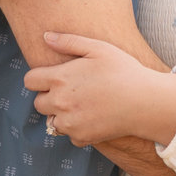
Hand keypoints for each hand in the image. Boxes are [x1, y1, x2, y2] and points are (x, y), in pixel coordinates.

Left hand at [24, 32, 175, 145]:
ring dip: (62, 115)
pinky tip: (94, 118)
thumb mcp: (98, 48)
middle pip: (38, 103)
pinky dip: (78, 129)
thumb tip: (45, 37)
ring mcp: (69, 123)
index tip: (54, 78)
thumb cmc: (124, 70)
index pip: (29, 81)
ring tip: (84, 105)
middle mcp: (59, 102)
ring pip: (52, 121)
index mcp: (60, 78)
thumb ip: (69, 41)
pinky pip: (69, 135)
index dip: (40, 78)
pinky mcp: (81, 138)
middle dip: (50, 97)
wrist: (145, 102)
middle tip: (73, 92)